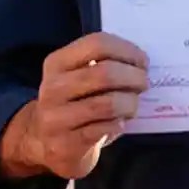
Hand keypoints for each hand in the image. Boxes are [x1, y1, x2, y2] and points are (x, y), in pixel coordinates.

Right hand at [0, 32, 148, 179]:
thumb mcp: (79, 76)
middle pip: (105, 73)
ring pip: (108, 103)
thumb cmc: (73, 102)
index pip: (97, 44)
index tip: (143, 61)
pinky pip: (104, 128)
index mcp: (57, 63)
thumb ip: (104, 63)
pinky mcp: (64, 144)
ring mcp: (55, 117)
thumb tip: (141, 63)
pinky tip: (119, 123)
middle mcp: (52, 87)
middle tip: (144, 83)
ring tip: (132, 105)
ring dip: (130, 103)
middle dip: (134, 77)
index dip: (127, 50)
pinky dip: (119, 124)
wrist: (44, 142)